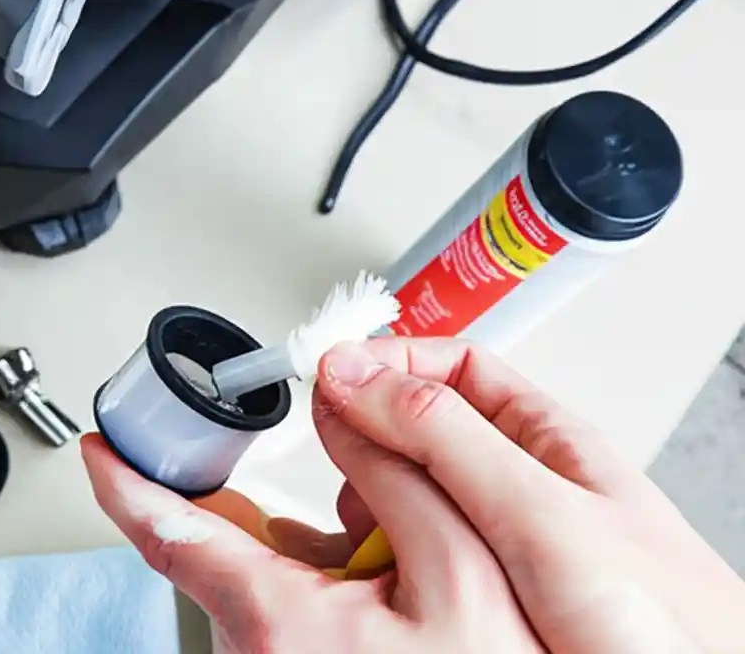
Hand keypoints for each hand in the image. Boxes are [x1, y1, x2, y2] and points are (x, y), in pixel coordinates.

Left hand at [81, 423, 543, 651]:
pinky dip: (332, 572)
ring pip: (274, 573)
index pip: (171, 536)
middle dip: (265, 501)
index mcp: (279, 623)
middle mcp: (264, 651)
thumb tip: (348, 406)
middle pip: (234, 547)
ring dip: (320, 542)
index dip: (127, 483)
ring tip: (404, 557)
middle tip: (318, 486)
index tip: (100, 448)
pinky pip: (297, 603)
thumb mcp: (464, 569)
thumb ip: (398, 473)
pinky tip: (398, 578)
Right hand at [315, 338, 744, 652]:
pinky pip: (418, 550)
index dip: (385, 362)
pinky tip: (375, 567)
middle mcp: (522, 481)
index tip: (328, 376)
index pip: (450, 365)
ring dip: (370, 494)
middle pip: (423, 424)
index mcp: (544, 438)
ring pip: (415, 490)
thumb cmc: (658, 624)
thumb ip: (444, 439)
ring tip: (351, 522)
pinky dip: (383, 549)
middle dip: (366, 432)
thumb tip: (355, 375)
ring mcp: (503, 538)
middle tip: (329, 451)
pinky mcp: (487, 592)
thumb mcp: (535, 512)